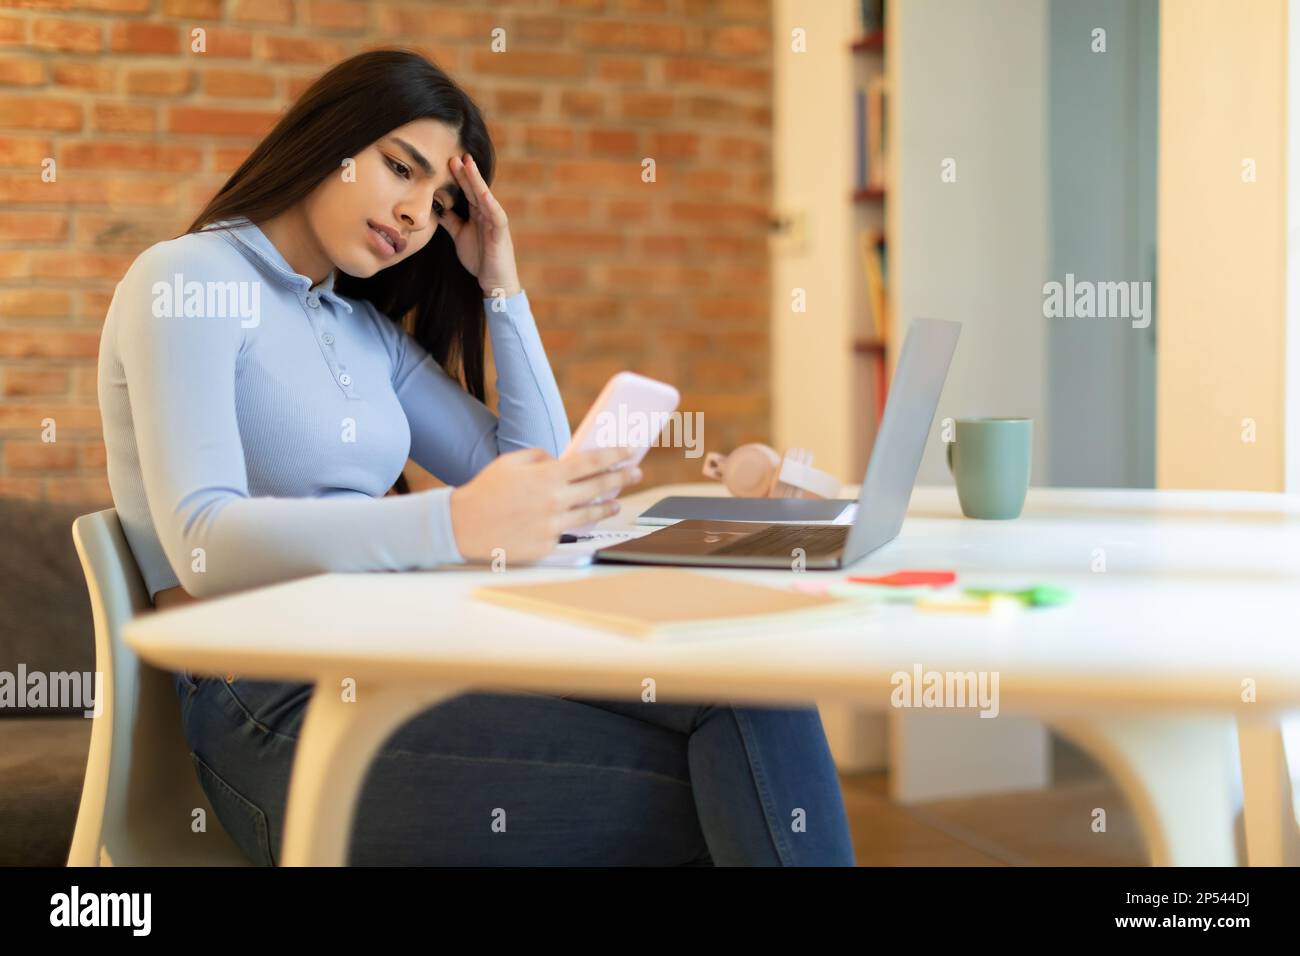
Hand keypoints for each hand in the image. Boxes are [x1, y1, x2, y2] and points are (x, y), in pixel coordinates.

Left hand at [441, 152, 519, 297]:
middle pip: (475, 189)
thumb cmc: (480, 259)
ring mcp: (495, 222)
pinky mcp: (501, 234)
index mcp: (478, 214)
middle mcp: (487, 214)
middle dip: (466, 173)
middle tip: (455, 155)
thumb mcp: (460, 236)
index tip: (446, 161)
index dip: (458, 177)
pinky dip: (490, 204)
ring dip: (477, 181)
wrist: (495, 282)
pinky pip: (496, 216)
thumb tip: (436, 207)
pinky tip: (483, 193)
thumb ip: (451, 221)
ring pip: (485, 197)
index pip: (467, 191)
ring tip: (468, 165)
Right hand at [449, 446, 643, 562]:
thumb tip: (560, 461)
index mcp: (547, 476)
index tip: (630, 451)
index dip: (614, 455)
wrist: (462, 526)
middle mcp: (555, 500)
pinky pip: (568, 533)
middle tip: (636, 472)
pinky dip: (576, 525)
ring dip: (608, 506)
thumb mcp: (511, 462)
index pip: (591, 462)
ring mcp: (552, 525)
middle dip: (622, 478)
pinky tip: (585, 520)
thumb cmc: (485, 491)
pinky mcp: (547, 545)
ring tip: (617, 501)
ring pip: (591, 514)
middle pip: (599, 487)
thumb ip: (540, 457)